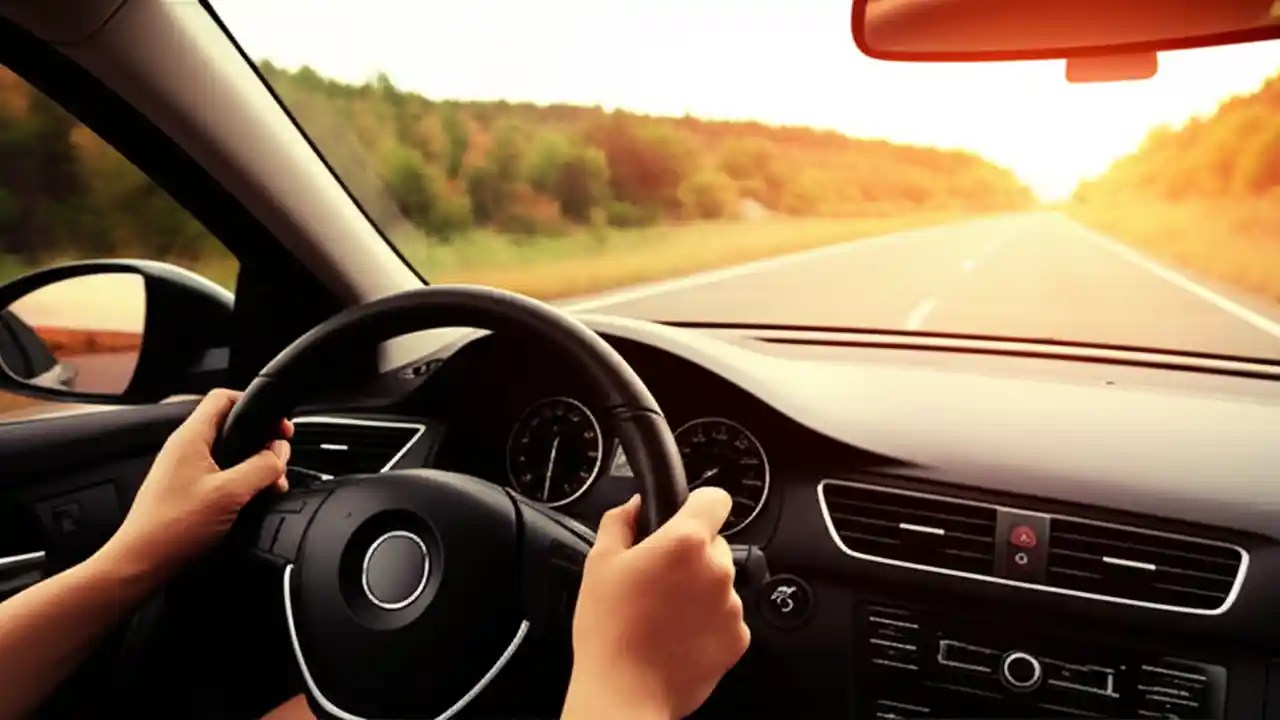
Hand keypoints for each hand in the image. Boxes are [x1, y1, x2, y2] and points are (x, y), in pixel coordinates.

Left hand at [97, 389, 291, 583]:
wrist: (141, 563)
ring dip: (253, 466)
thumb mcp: (230, 493)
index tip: (279, 427)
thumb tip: (280, 452)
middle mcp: (184, 449)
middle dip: (261, 443)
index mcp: (191, 438)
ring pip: (228, 454)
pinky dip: (239, 483)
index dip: (255, 405)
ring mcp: (183, 470)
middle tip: (278, 462)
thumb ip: (261, 467)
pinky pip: (219, 475)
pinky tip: (249, 501)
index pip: (224, 398)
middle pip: (231, 428)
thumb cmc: (173, 528)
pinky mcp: (185, 491)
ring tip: (268, 486)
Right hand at [562, 487, 749, 719]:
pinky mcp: (738, 638)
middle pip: (715, 544)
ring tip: (664, 612)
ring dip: (700, 589)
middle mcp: (716, 570)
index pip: (716, 499)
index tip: (686, 516)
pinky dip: (708, 621)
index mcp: (685, 542)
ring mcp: (731, 606)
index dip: (699, 504)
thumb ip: (619, 522)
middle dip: (692, 554)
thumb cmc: (609, 630)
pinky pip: (727, 616)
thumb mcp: (600, 563)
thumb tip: (634, 506)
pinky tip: (677, 634)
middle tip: (659, 578)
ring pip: (721, 582)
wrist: (624, 692)